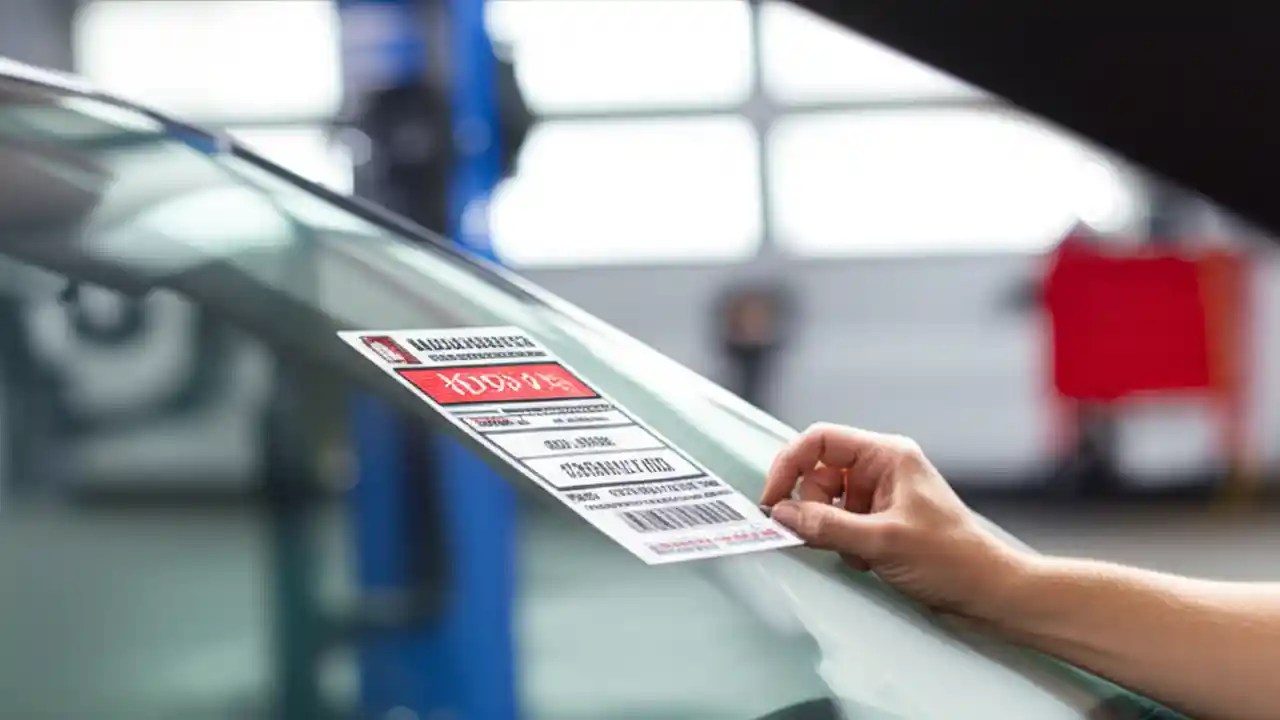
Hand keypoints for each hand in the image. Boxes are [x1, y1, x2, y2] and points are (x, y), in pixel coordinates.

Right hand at [760, 423, 1030, 616]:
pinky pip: (841, 521)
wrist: (987, 590)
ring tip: (854, 552)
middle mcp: (882, 467)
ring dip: (829, 528)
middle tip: (815, 534)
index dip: (790, 465)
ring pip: (827, 501)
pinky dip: (842, 541)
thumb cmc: (950, 558)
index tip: (773, 499)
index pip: (821, 441)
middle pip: (819, 473)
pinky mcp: (881, 520)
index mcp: (887, 455)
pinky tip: (864, 559)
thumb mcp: (881, 541)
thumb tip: (782, 514)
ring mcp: (882, 494)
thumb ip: (827, 526)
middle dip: (812, 506)